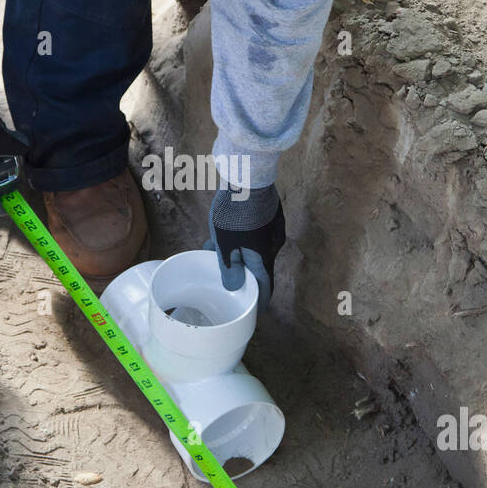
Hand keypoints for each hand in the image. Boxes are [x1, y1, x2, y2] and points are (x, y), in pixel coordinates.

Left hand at [203, 182, 284, 313]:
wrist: (248, 175)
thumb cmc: (234, 213)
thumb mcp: (225, 245)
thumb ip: (229, 268)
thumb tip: (235, 287)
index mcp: (264, 258)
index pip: (265, 287)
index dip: (259, 301)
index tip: (253, 312)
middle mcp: (273, 245)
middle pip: (258, 267)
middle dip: (241, 274)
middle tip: (224, 278)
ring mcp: (272, 228)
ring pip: (253, 249)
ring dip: (236, 254)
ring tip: (214, 251)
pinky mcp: (268, 214)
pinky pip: (253, 234)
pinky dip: (239, 240)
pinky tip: (221, 232)